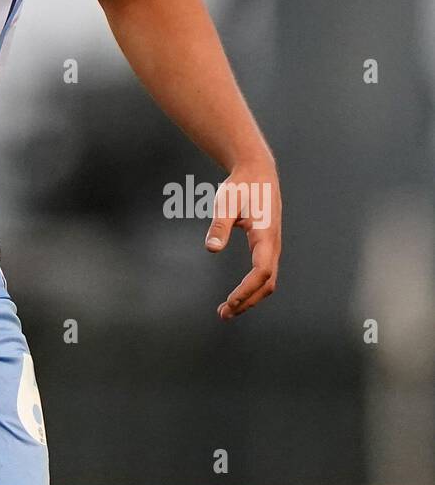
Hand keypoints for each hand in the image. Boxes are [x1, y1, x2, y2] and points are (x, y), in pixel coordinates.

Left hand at [204, 159, 280, 319]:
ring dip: (250, 297)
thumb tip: (211, 249)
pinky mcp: (268, 245)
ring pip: (268, 281)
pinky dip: (252, 287)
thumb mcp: (226, 201)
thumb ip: (219, 225)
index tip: (229, 302)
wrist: (258, 171)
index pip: (261, 272)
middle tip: (223, 314)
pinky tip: (237, 294)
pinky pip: (264, 273)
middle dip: (247, 301)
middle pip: (267, 283)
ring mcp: (272, 246)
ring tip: (226, 309)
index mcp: (266, 236)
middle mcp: (273, 244)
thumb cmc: (241, 185)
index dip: (247, 290)